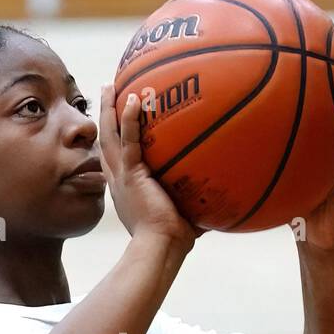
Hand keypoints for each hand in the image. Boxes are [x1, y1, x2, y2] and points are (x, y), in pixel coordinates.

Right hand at [98, 84, 204, 255]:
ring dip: (109, 109)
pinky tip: (132, 98)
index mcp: (127, 188)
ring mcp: (122, 176)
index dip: (115, 136)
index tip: (117, 119)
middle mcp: (119, 180)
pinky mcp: (130, 175)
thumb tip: (226, 189)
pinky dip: (128, 119)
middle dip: (106, 115)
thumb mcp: (185, 211)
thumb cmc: (175, 239)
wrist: (162, 248)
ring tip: (111, 85)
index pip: (117, 156)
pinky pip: (128, 140)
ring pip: (109, 135)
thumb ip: (198, 196)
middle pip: (106, 139)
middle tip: (108, 91)